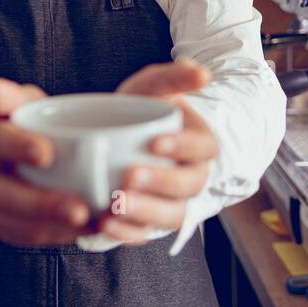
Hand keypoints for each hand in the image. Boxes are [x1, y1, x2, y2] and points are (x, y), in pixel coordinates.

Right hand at [0, 77, 90, 246]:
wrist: (14, 153)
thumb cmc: (22, 123)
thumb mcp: (19, 101)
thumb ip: (9, 95)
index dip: (16, 146)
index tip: (47, 153)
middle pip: (2, 194)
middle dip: (40, 203)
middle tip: (79, 208)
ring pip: (13, 222)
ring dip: (51, 226)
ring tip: (87, 222)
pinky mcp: (0, 225)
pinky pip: (25, 237)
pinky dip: (54, 236)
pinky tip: (83, 229)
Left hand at [97, 59, 217, 244]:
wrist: (109, 136)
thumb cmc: (135, 110)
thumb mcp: (150, 88)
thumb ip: (172, 77)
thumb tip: (202, 73)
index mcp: (199, 144)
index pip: (204, 148)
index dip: (184, 146)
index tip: (155, 141)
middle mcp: (191, 177)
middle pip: (188, 187)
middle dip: (162, 183)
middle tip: (130, 176)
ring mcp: (171, 202)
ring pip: (171, 215)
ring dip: (146, 213)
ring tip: (115, 206)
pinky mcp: (147, 221)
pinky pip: (144, 233)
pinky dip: (126, 233)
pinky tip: (103, 223)